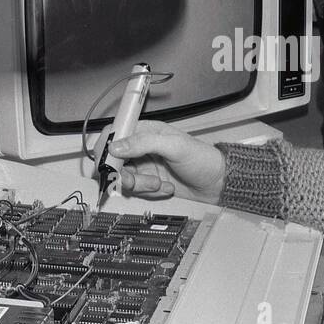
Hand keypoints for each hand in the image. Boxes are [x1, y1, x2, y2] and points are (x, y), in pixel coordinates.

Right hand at [109, 120, 225, 204]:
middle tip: (133, 179)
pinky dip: (150, 193)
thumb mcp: (174, 146)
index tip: (107, 160)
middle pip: (114, 160)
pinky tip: (166, 188)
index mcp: (146, 131)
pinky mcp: (149, 183)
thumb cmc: (202, 159)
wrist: (217, 184)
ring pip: (124, 178)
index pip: (116, 132)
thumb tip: (116, 146)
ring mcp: (144, 167)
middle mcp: (142, 148)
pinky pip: (137, 191)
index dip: (106, 146)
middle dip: (122, 173)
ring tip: (159, 183)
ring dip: (140, 185)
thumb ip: (144, 143)